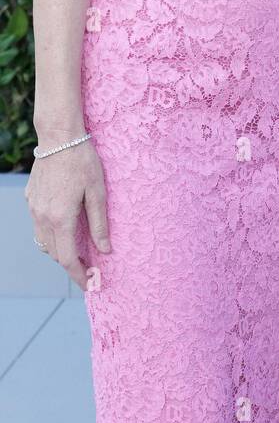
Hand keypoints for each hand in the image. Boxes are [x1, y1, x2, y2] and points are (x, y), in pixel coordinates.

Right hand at [25, 139, 110, 290]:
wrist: (59, 138)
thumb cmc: (83, 162)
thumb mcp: (98, 193)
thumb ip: (99, 224)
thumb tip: (105, 251)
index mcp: (60, 218)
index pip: (67, 259)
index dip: (78, 275)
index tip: (89, 284)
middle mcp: (42, 217)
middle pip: (54, 253)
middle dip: (70, 264)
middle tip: (89, 267)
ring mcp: (33, 208)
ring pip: (43, 241)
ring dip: (59, 249)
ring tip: (78, 249)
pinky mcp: (31, 199)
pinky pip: (39, 224)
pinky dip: (51, 232)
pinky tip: (65, 225)